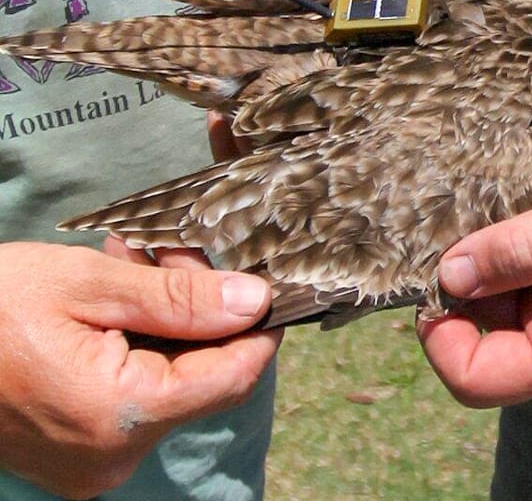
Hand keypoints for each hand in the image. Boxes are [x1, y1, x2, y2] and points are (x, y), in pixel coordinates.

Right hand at [0, 241, 279, 497]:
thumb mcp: (85, 283)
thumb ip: (178, 299)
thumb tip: (256, 301)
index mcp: (120, 414)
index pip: (234, 375)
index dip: (261, 327)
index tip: (266, 282)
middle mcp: (112, 457)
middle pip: (206, 380)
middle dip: (207, 315)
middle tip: (177, 258)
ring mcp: (92, 464)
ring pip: (174, 386)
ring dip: (172, 326)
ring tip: (139, 268)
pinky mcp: (76, 455)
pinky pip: (138, 400)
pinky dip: (142, 349)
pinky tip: (119, 304)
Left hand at [414, 114, 531, 406]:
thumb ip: (526, 247)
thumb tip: (452, 275)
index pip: (484, 378)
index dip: (442, 339)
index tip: (432, 277)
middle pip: (483, 344)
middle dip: (456, 296)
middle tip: (450, 229)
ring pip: (497, 309)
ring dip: (477, 268)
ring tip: (481, 210)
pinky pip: (520, 279)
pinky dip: (500, 251)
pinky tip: (504, 210)